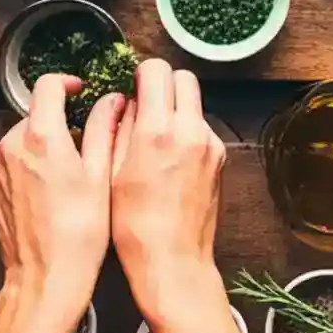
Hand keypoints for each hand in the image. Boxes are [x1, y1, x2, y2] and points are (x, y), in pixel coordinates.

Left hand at [0, 74, 124, 332]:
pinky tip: (40, 194)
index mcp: (42, 136)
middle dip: (57, 127)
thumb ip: (105, 128)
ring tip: (60, 181)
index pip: (48, 86)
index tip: (78, 91)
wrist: (45, 278)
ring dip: (38, 150)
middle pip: (35, 117)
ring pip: (19, 141)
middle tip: (80, 154)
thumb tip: (113, 100)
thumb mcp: (102, 175)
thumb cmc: (80, 233)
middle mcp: (9, 145)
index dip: (67, 83)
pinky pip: (4, 163)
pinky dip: (21, 170)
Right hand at [112, 60, 255, 332]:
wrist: (172, 262)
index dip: (141, 74)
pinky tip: (171, 158)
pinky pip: (202, 128)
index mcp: (157, 131)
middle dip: (163, 84)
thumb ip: (119, 128)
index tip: (132, 87)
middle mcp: (189, 131)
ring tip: (155, 135)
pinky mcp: (220, 158)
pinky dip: (187, 131)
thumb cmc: (133, 226)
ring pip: (195, 103)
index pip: (156, 71)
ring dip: (176, 107)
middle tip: (145, 104)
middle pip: (183, 77)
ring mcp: (210, 144)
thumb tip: (126, 100)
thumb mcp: (111, 172)